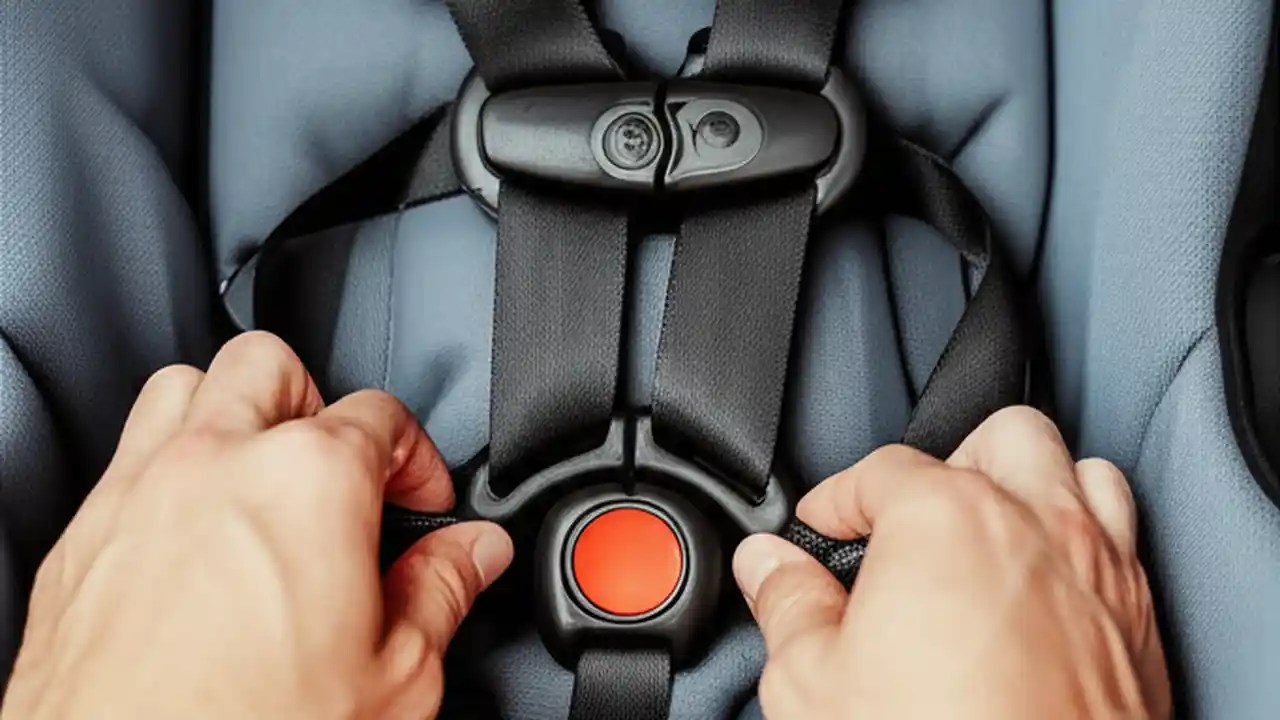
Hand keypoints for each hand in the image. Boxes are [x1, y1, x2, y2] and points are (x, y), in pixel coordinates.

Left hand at [1, 332, 511, 719]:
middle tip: (347, 475)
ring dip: (236, 416)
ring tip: (270, 478)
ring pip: (187, 388)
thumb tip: (473, 553)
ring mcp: (137, 493)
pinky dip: (171, 470)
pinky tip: (201, 533)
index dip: (419, 459)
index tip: (423, 502)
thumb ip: (443, 590)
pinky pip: (130, 458)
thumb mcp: (396, 676)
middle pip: (276, 366)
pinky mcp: (81, 540)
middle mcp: (215, 463)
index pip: (384, 416)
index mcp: (309, 480)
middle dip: (322, 406)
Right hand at [734, 407, 1169, 718]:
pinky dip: (1084, 541)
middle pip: (998, 437)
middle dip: (947, 464)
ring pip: (1079, 470)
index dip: (835, 500)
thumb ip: (786, 602)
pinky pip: (1122, 539)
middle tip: (905, 522)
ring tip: (986, 531)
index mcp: (944, 517)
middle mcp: (1035, 524)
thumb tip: (767, 564)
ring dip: (1031, 486)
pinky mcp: (1143, 623)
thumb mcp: (812, 681)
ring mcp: (1100, 568)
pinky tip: (1045, 584)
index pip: (878, 469)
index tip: (819, 533)